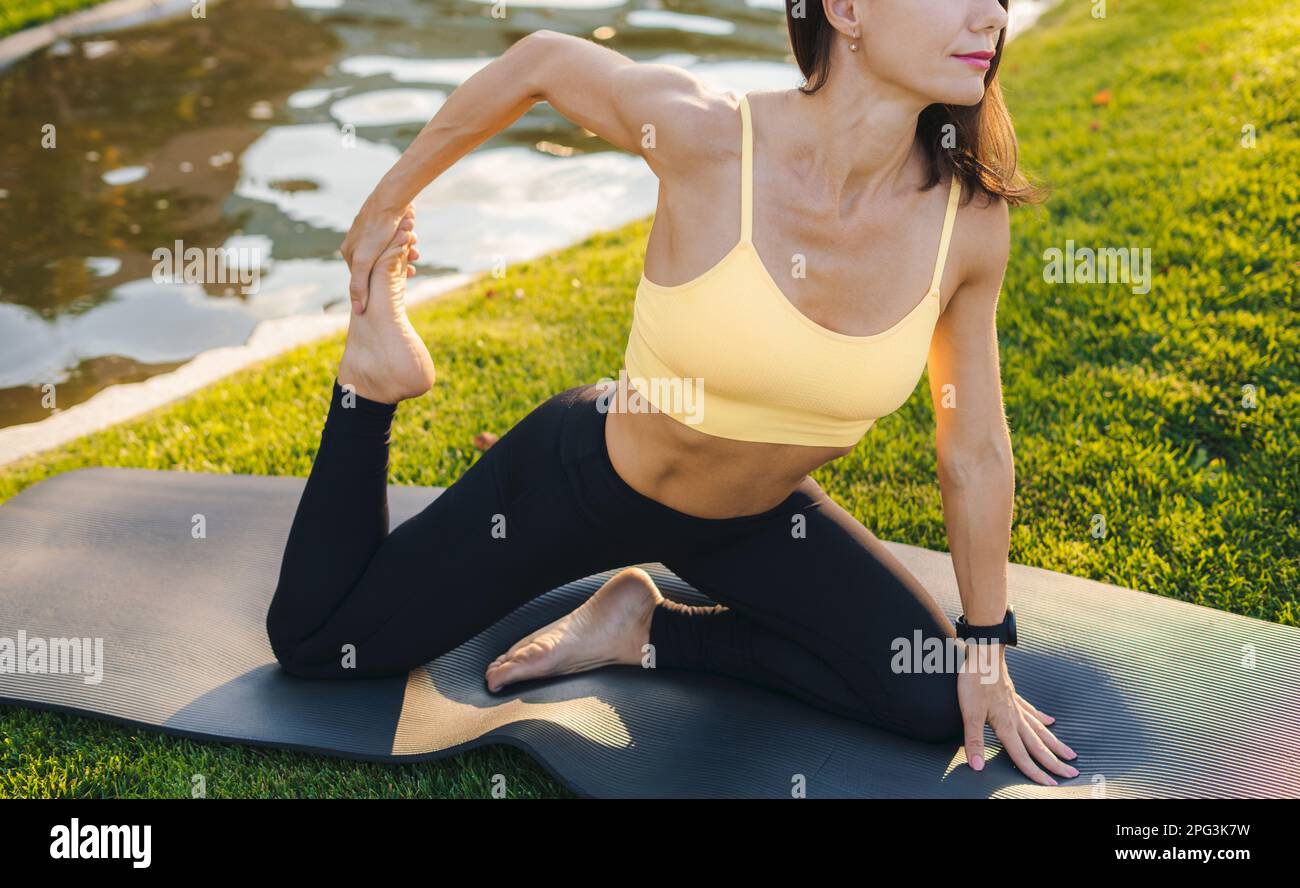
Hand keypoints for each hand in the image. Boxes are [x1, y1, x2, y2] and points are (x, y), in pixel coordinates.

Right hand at [340, 200, 419, 312]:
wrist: (393, 198)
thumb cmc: (378, 229)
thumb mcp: (365, 260)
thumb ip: (359, 285)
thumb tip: (357, 309)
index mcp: (349, 252)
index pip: (364, 278)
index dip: (380, 284)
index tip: (397, 289)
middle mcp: (357, 243)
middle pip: (379, 266)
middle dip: (396, 269)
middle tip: (411, 271)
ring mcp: (370, 234)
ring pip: (390, 255)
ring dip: (404, 257)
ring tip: (415, 255)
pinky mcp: (383, 225)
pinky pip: (396, 242)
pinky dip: (406, 245)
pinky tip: (414, 244)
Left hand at [957, 641, 1077, 785]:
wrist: (984, 653)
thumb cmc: (975, 680)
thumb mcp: (970, 712)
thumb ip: (974, 740)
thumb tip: (977, 766)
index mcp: (1006, 725)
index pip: (1022, 755)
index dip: (1035, 772)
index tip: (1051, 784)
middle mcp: (1016, 718)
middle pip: (1038, 745)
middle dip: (1054, 762)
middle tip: (1072, 774)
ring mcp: (1016, 706)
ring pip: (1040, 730)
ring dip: (1055, 744)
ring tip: (1070, 754)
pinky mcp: (1013, 695)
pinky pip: (1032, 711)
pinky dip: (1042, 719)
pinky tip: (1051, 722)